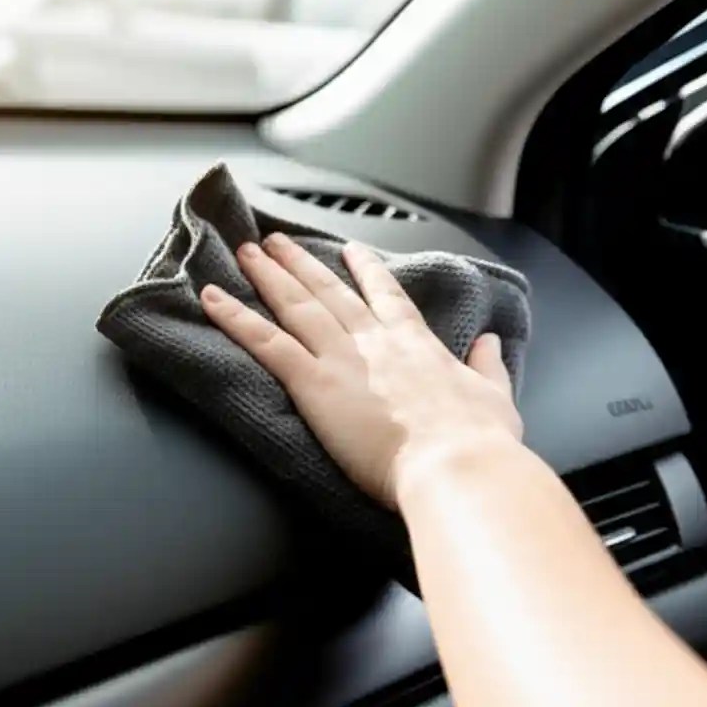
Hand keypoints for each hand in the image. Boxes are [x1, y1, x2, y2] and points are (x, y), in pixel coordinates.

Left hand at [201, 234, 523, 506]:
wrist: (456, 465)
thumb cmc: (477, 443)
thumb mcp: (494, 398)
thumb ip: (488, 366)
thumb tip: (490, 343)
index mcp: (416, 345)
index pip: (385, 296)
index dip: (365, 271)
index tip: (350, 251)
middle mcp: (374, 341)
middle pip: (329, 291)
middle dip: (300, 263)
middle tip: (276, 241)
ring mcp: (341, 357)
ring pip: (294, 305)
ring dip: (266, 276)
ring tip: (245, 253)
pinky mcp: (314, 383)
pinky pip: (265, 343)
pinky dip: (235, 318)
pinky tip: (212, 298)